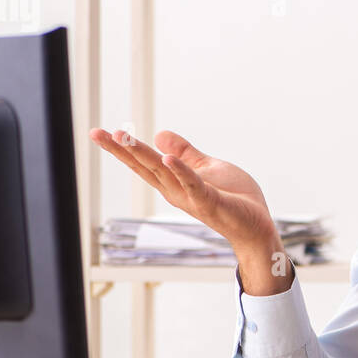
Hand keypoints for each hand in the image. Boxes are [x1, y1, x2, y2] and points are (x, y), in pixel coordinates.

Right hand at [88, 128, 277, 253]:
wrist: (258, 225)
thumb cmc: (234, 199)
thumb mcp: (207, 167)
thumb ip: (185, 153)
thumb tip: (159, 134)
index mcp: (174, 182)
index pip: (143, 163)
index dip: (122, 148)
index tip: (100, 133)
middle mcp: (176, 191)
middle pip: (145, 167)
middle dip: (122, 150)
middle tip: (99, 133)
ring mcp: (192, 198)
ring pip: (162, 173)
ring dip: (143, 155)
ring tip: (123, 137)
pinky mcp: (211, 202)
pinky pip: (194, 185)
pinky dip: (180, 172)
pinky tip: (166, 158)